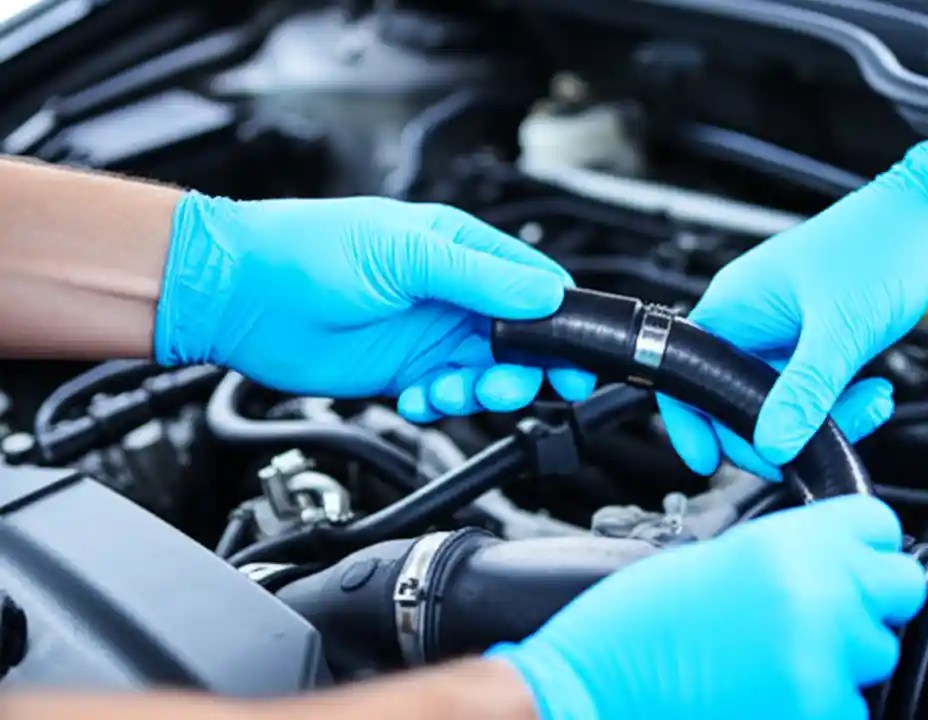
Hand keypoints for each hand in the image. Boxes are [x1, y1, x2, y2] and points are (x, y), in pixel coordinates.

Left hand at [155, 194, 578, 418]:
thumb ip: (480, 277)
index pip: (535, 285)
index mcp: (461, 249)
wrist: (238, 296)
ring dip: (481, 390)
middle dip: (527, 367)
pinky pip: (448, 395)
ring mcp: (430, 332)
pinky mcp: (406, 369)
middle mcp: (453, 291)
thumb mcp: (406, 254)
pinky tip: (420, 397)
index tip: (576, 355)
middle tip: (509, 383)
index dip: (561, 322)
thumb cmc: (307, 250)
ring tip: (450, 391)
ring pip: (487, 372)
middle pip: (520, 338)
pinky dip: (444, 404)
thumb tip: (544, 294)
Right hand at [489, 495, 926, 719]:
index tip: (849, 559)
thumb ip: (791, 553)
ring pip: (877, 656)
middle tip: (819, 616)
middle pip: (901, 587)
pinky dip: (818, 706)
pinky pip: (850, 709)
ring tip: (772, 661)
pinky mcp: (817, 717)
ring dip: (841, 660)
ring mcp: (822, 665)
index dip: (864, 543)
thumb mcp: (717, 557)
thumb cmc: (636, 626)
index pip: (881, 525)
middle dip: (870, 601)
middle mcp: (818, 598)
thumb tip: (839, 563)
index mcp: (790, 545)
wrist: (594, 694)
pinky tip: (765, 695)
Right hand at [659, 140, 927, 477]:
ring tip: (866, 405)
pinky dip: (839, 403)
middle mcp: (749, 319)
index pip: (687, 375)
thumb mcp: (840, 330)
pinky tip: (872, 393)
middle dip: (777, 430)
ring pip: (780, 403)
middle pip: (736, 401)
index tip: (708, 460)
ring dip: (822, 417)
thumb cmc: (881, 245)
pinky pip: (809, 389)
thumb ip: (805, 391)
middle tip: (810, 443)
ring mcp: (780, 330)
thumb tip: (773, 444)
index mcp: (735, 305)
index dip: (692, 422)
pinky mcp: (811, 338)